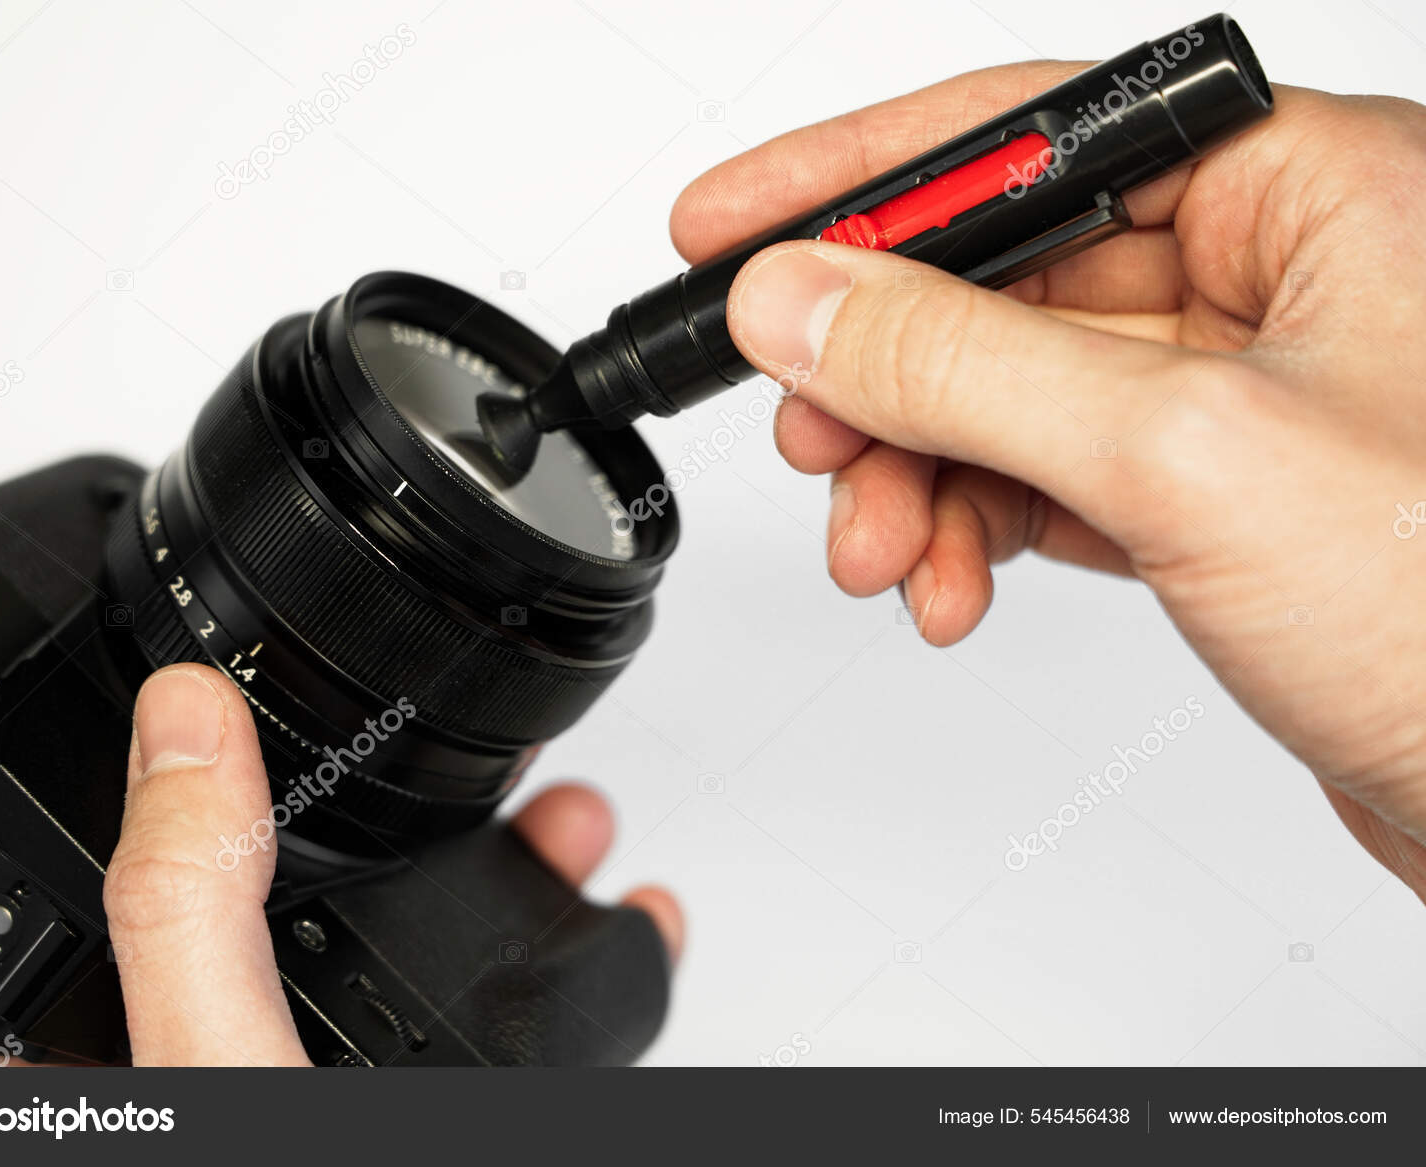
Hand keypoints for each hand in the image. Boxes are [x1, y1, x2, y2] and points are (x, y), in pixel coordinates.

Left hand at [100, 664, 681, 1064]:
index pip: (186, 860)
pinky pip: (536, 1017)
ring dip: (530, 862)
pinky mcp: (465, 1096)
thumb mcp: (212, 1058)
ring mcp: (364, 1071)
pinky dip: (599, 958)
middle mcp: (261, 1051)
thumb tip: (183, 719)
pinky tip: (637, 926)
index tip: (313, 682)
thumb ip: (189, 901)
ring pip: (447, 937)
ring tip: (582, 819)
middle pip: (349, 883)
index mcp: (153, 1035)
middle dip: (435, 799)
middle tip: (486, 740)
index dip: (244, 764)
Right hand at [673, 64, 1425, 898]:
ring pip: (1012, 394)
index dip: (862, 179)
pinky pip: (1048, 478)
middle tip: (803, 425)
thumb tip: (808, 302)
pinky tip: (953, 578)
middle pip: (1004, 278)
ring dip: (921, 471)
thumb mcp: (1183, 458)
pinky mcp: (1219, 499)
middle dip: (884, 370)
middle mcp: (1277, 276)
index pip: (1032, 135)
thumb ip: (965, 366)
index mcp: (1308, 188)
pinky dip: (979, 526)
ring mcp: (1244, 394)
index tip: (739, 222)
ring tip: (884, 548)